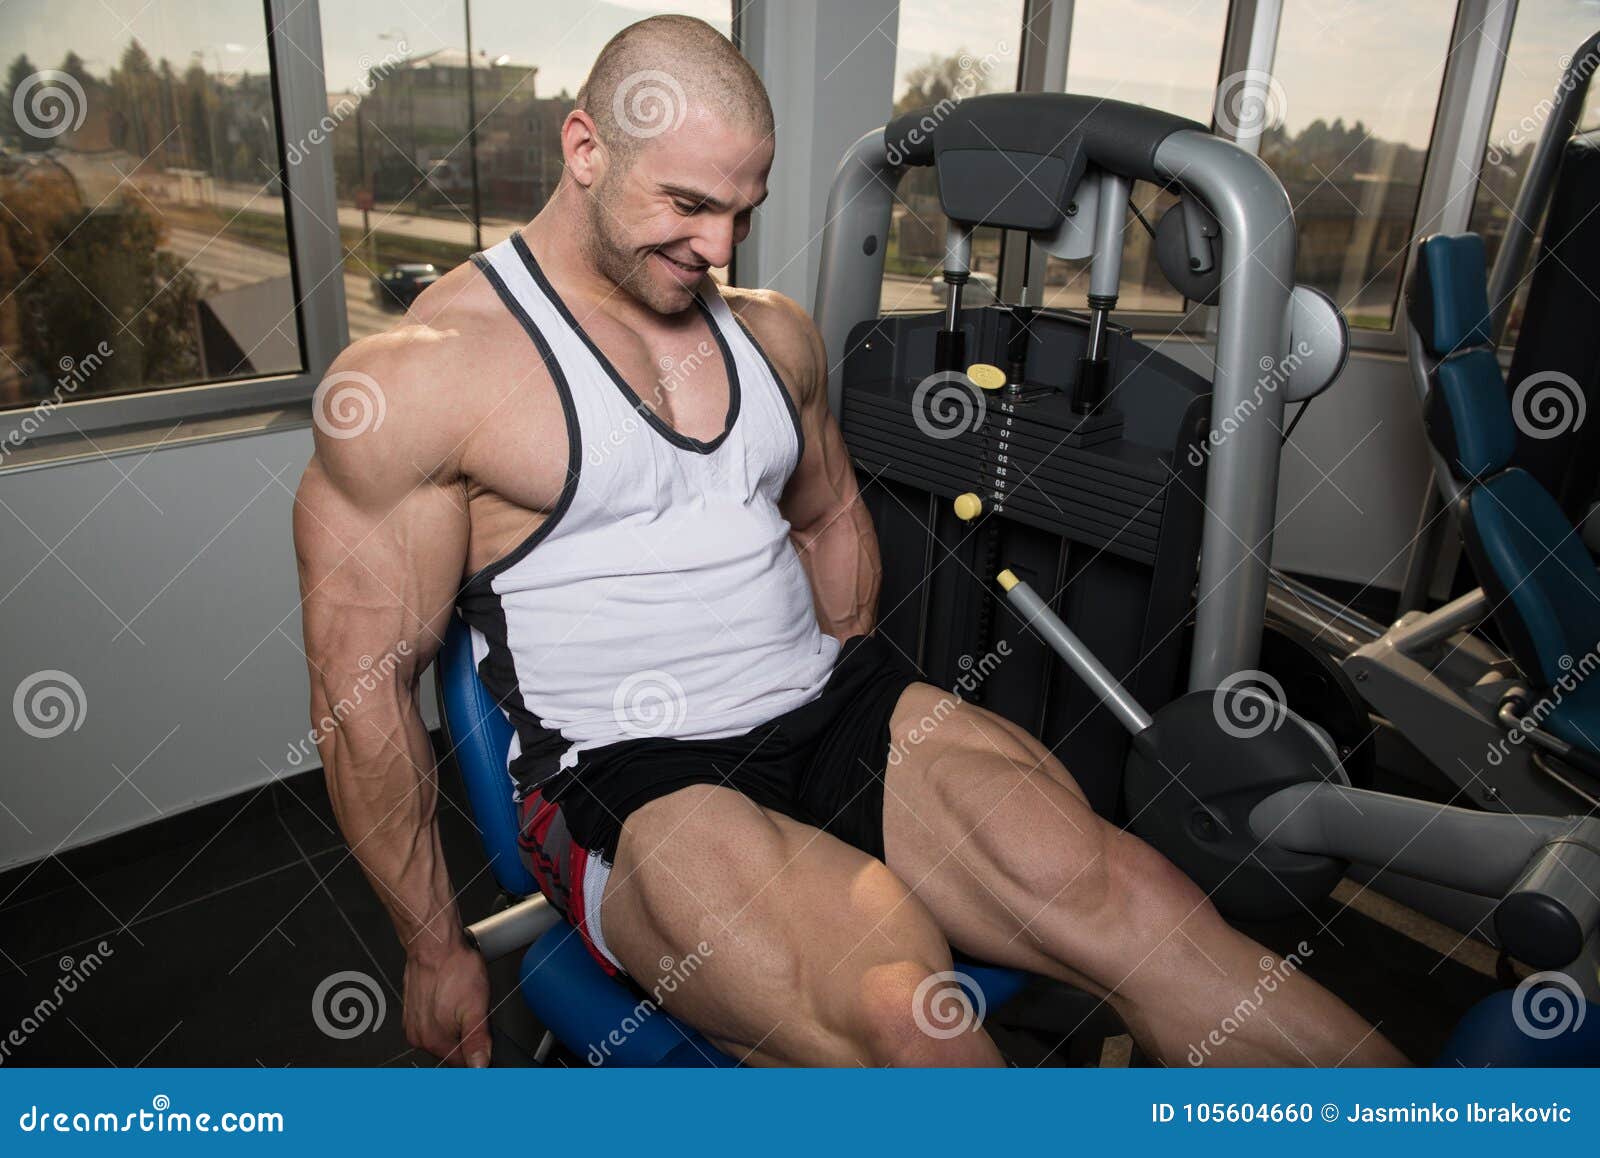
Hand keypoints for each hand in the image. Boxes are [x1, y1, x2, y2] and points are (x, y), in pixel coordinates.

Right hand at [403, 938, 491, 1065]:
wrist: (434, 943)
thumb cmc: (454, 967)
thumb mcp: (477, 1007)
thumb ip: (478, 1041)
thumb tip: (480, 1067)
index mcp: (433, 1040)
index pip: (462, 1063)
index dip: (478, 1051)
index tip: (483, 1035)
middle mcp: (418, 1036)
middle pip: (452, 1049)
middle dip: (466, 1034)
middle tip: (472, 1010)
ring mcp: (412, 1022)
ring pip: (443, 1034)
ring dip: (455, 1024)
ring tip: (460, 1000)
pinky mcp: (412, 1010)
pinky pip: (433, 1021)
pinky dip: (444, 1013)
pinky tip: (450, 997)